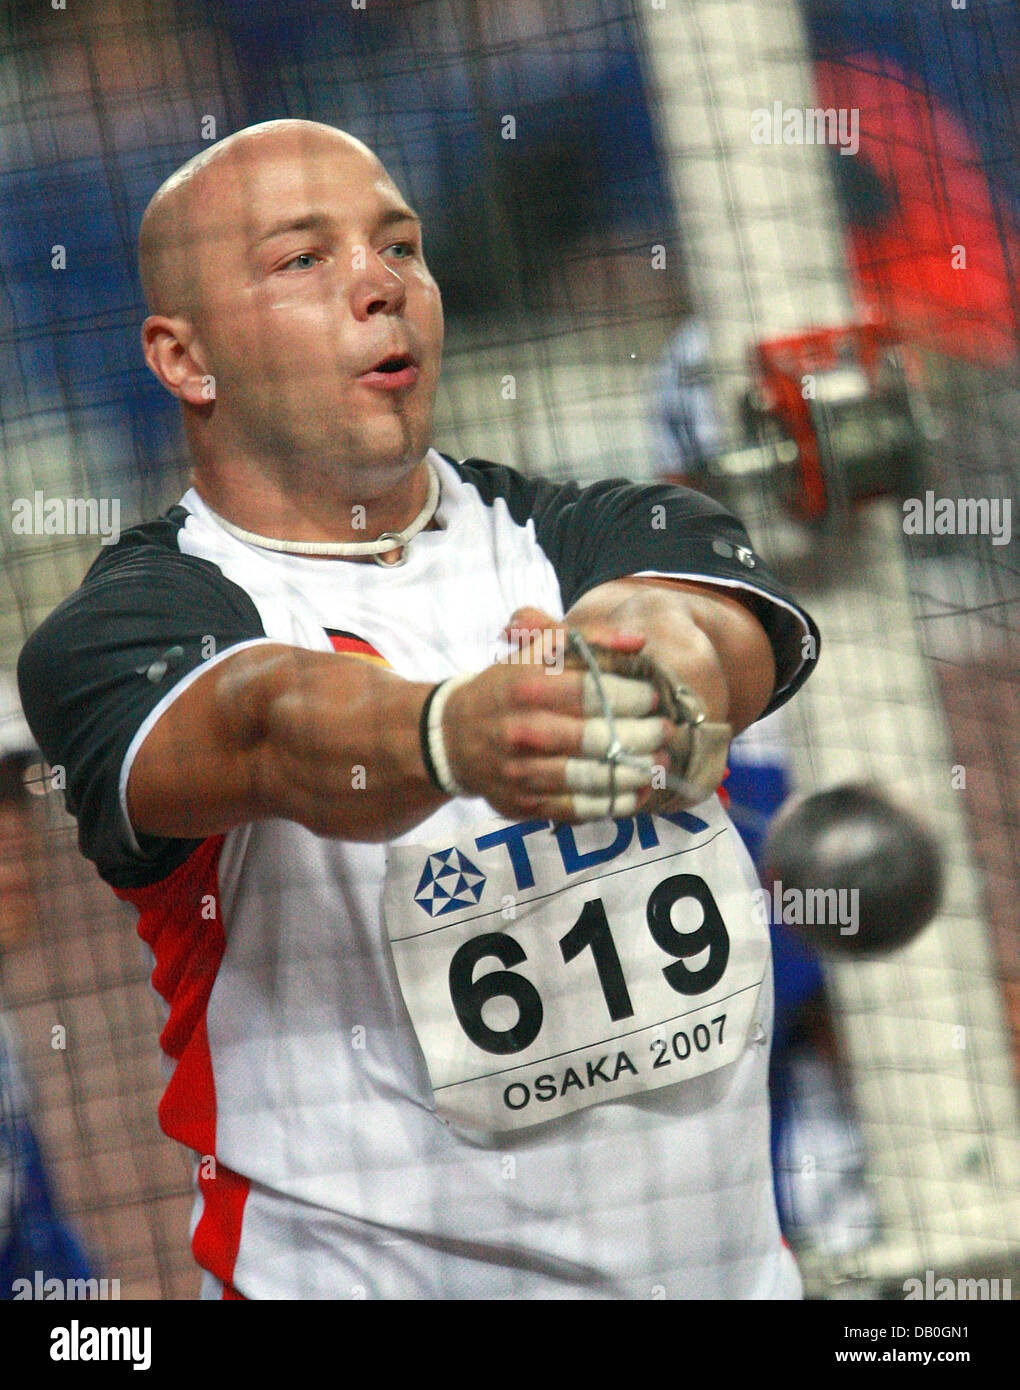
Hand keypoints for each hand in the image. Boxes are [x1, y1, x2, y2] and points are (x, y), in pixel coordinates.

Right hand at [439, 607, 678, 823]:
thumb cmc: (502, 689)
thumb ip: (585, 642)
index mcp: (524, 687)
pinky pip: (578, 808)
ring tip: (660, 761)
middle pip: (596, 738)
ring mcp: (521, 772)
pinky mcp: (523, 804)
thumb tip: (638, 643)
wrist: (449, 739)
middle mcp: (521, 731)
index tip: (653, 697)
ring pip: (590, 777)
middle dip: (641, 735)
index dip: (630, 695)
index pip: (590, 692)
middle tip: (666, 731)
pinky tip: (638, 791)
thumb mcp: (532, 654)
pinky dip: (614, 803)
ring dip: (635, 771)